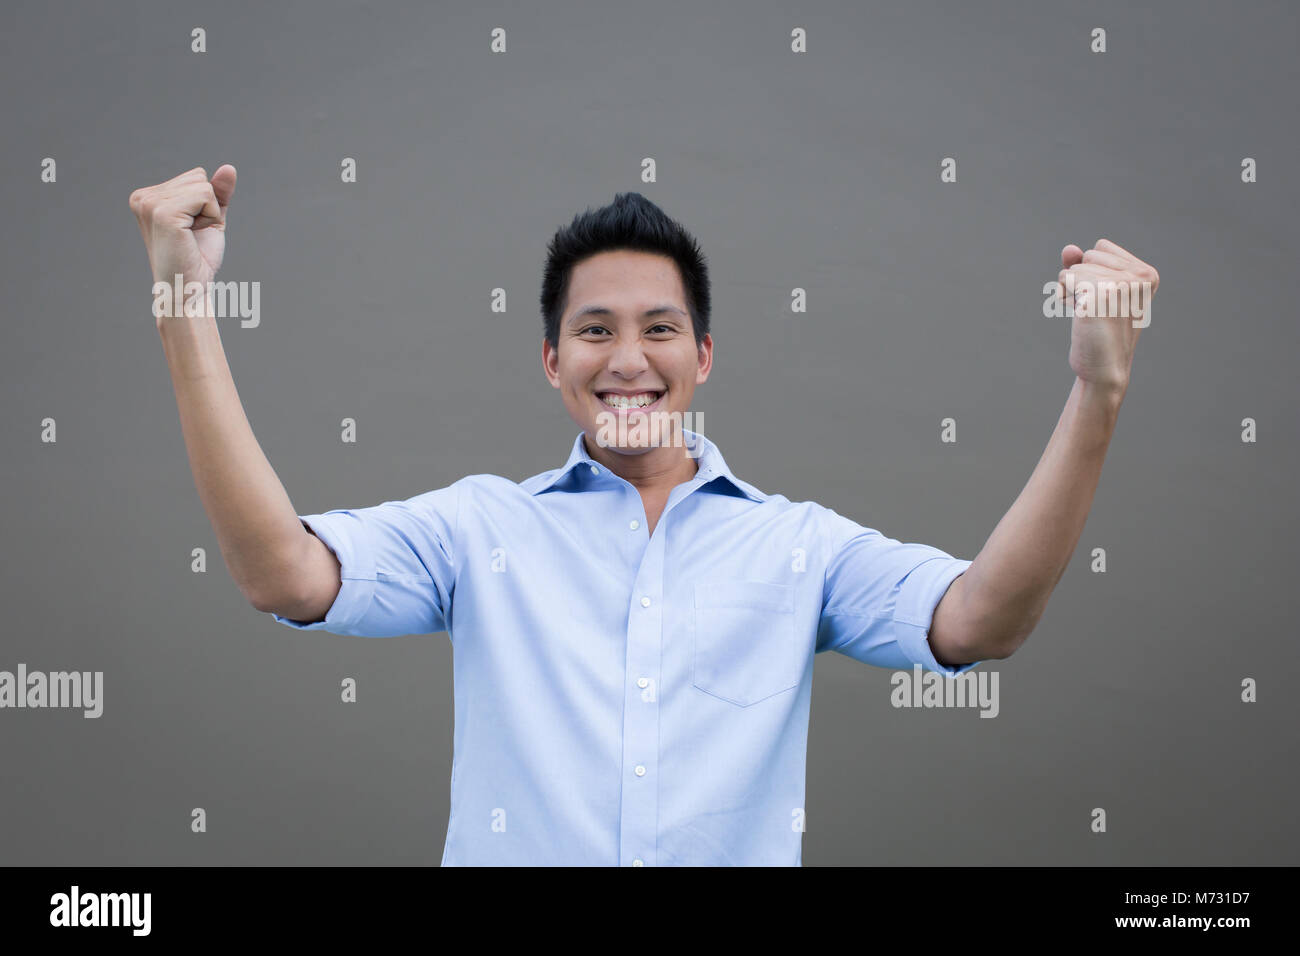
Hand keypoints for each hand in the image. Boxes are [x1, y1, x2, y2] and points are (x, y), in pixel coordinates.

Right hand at [128, 165, 236, 318]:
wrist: (189, 289)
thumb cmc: (198, 259)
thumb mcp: (210, 218)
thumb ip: (218, 193)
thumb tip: (229, 168)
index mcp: (147, 196)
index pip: (195, 176)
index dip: (205, 204)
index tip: (192, 229)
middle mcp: (143, 197)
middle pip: (198, 176)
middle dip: (207, 205)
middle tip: (193, 234)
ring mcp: (150, 204)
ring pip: (203, 185)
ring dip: (209, 212)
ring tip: (192, 236)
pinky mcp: (163, 213)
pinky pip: (205, 195)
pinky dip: (210, 216)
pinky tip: (193, 235)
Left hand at [1058, 238, 1158, 394]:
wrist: (1105, 370)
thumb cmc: (1101, 332)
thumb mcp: (1098, 292)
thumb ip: (1085, 266)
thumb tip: (1068, 248)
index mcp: (1147, 273)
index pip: (1101, 246)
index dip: (1092, 270)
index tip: (1104, 298)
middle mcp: (1139, 276)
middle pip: (1088, 254)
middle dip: (1081, 279)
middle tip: (1096, 309)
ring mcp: (1121, 284)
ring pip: (1074, 266)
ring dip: (1071, 290)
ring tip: (1089, 314)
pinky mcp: (1099, 293)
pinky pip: (1065, 278)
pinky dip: (1064, 297)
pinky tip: (1078, 316)